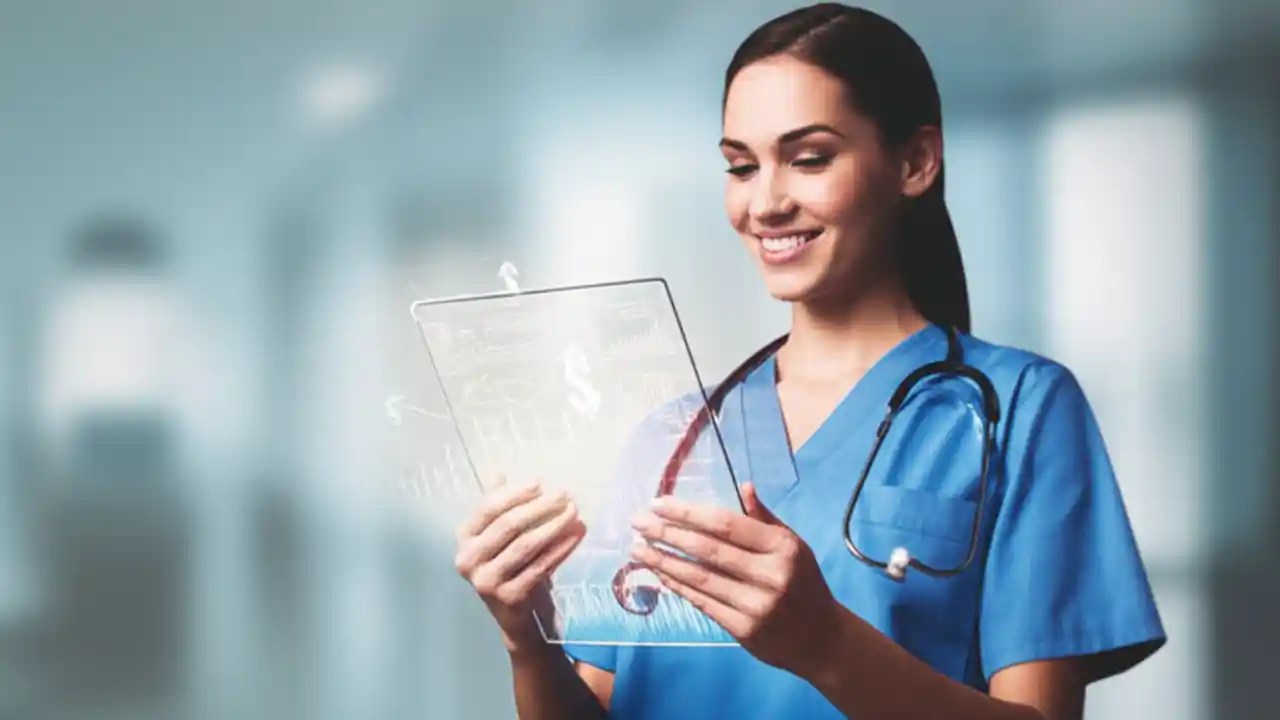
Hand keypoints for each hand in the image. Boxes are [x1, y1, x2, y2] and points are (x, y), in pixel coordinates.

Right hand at [454, 477, 586, 653]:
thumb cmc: (507, 565)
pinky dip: (560, 549)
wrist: (513, 614)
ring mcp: (486, 580)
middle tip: (566, 495)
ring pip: (526, 545)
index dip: (515, 493)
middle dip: (540, 507)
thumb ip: (496, 505)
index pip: (488, 508)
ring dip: (554, 526)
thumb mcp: (497, 535)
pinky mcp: (508, 597)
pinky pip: (540, 567)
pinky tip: (576, 536)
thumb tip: (495, 470)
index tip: (540, 483)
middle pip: (508, 525)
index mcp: (464, 537)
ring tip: (575, 512)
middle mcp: (469, 558)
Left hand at [628, 482, 842, 677]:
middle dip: (667, 533)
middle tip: (637, 521)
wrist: (823, 639)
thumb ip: (765, 518)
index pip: (726, 524)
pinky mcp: (743, 630)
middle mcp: (769, 575)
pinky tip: (660, 574)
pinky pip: (703, 602)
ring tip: (637, 548)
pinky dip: (678, 586)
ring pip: (699, 578)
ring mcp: (755, 605)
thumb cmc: (804, 583)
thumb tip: (743, 486)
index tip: (659, 503)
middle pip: (707, 549)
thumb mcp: (794, 546)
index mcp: (782, 547)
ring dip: (663, 561)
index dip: (689, 513)